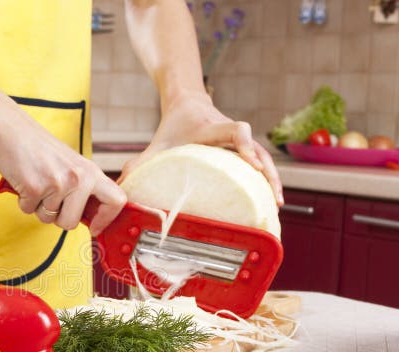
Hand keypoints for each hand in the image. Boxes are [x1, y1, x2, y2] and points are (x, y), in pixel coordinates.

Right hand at [0, 111, 125, 235]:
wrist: (12, 130)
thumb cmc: (40, 149)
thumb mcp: (72, 164)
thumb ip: (83, 188)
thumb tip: (89, 218)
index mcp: (91, 171)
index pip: (116, 200)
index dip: (106, 219)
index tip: (95, 228)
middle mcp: (78, 178)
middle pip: (71, 222)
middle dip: (57, 218)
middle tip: (49, 200)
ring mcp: (57, 184)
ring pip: (48, 218)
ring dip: (38, 207)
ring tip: (36, 183)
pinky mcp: (35, 188)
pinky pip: (29, 210)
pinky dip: (23, 200)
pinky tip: (24, 181)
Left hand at [122, 92, 283, 205]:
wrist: (188, 102)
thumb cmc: (173, 126)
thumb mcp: (157, 144)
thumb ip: (140, 163)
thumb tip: (122, 186)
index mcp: (210, 128)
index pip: (234, 130)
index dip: (245, 145)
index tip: (251, 163)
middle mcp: (229, 132)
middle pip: (257, 147)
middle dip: (266, 171)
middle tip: (273, 196)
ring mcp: (240, 139)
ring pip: (263, 156)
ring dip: (272, 177)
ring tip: (276, 202)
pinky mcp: (244, 147)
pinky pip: (260, 161)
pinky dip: (267, 177)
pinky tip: (269, 198)